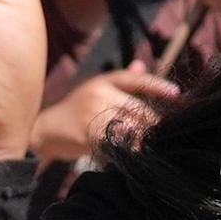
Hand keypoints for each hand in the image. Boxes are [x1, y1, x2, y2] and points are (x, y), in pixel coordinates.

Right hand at [32, 64, 179, 163]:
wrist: (43, 130)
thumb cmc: (75, 111)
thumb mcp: (95, 90)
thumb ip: (120, 81)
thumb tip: (142, 65)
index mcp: (102, 81)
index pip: (134, 80)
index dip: (157, 85)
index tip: (176, 92)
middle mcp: (98, 94)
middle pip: (136, 109)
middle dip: (152, 123)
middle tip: (166, 133)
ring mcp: (91, 114)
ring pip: (129, 127)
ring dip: (143, 139)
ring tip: (154, 146)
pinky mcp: (87, 134)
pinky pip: (116, 143)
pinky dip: (128, 150)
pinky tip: (136, 155)